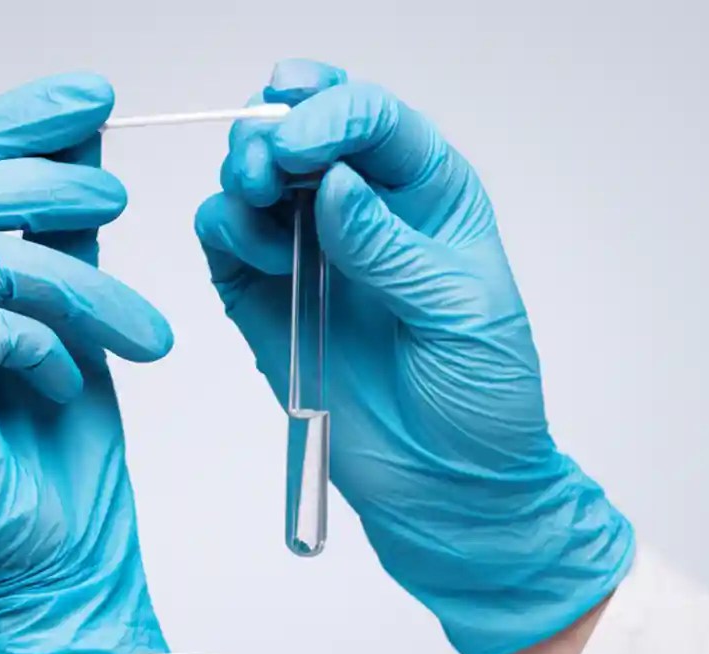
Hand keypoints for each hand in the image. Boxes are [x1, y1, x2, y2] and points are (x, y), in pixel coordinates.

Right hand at [0, 75, 171, 653]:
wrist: (63, 554)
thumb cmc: (63, 445)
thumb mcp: (73, 312)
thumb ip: (62, 232)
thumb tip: (85, 137)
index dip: (18, 119)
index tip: (96, 96)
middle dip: (51, 181)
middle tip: (123, 200)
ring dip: (81, 280)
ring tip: (141, 328)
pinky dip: (51, 346)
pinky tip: (76, 385)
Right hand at [195, 60, 633, 653]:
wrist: (449, 487)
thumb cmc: (483, 400)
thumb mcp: (459, 313)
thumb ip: (392, 246)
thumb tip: (334, 183)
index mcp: (429, 195)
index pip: (374, 118)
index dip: (332, 111)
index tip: (302, 146)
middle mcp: (366, 209)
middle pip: (305, 128)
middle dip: (275, 129)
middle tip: (267, 167)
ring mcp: (314, 250)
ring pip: (258, 175)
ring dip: (245, 173)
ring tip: (259, 203)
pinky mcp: (268, 296)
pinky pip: (228, 238)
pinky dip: (225, 228)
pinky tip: (255, 252)